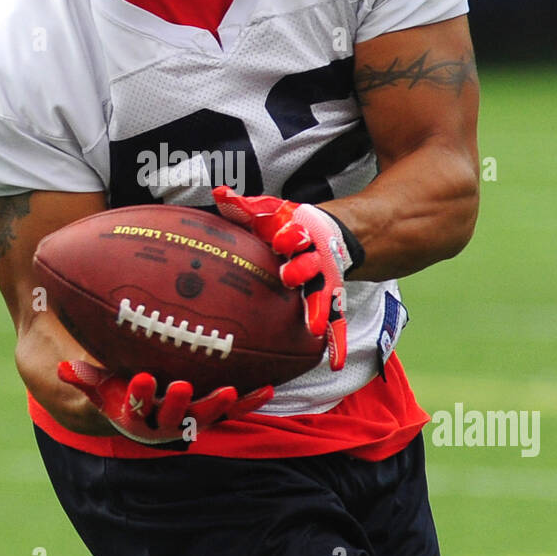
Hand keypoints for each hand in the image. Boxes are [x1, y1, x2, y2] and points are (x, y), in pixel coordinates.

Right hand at [57, 360, 273, 444]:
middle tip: (183, 386)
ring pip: (205, 417)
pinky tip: (268, 389)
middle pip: (173, 417)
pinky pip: (234, 411)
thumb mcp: (97, 384)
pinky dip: (250, 402)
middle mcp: (165, 422)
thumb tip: (62, 369)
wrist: (141, 404)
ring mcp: (191, 418)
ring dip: (219, 405)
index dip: (139, 396)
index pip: (136, 408)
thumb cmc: (116, 387)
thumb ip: (82, 377)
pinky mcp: (213, 411)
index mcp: (136, 415)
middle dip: (179, 403)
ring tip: (230, 391)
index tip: (141, 379)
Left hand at [212, 187, 352, 370]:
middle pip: (310, 265)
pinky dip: (337, 341)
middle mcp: (313, 259)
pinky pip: (334, 322)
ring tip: (317, 329)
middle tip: (291, 277)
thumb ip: (244, 206)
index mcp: (297, 237)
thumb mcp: (266, 213)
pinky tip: (336, 362)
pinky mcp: (327, 300)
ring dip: (320, 311)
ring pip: (323, 296)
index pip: (294, 234)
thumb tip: (219, 193)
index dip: (290, 236)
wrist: (326, 235)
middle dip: (302, 270)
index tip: (282, 239)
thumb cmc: (284, 226)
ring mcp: (323, 282)